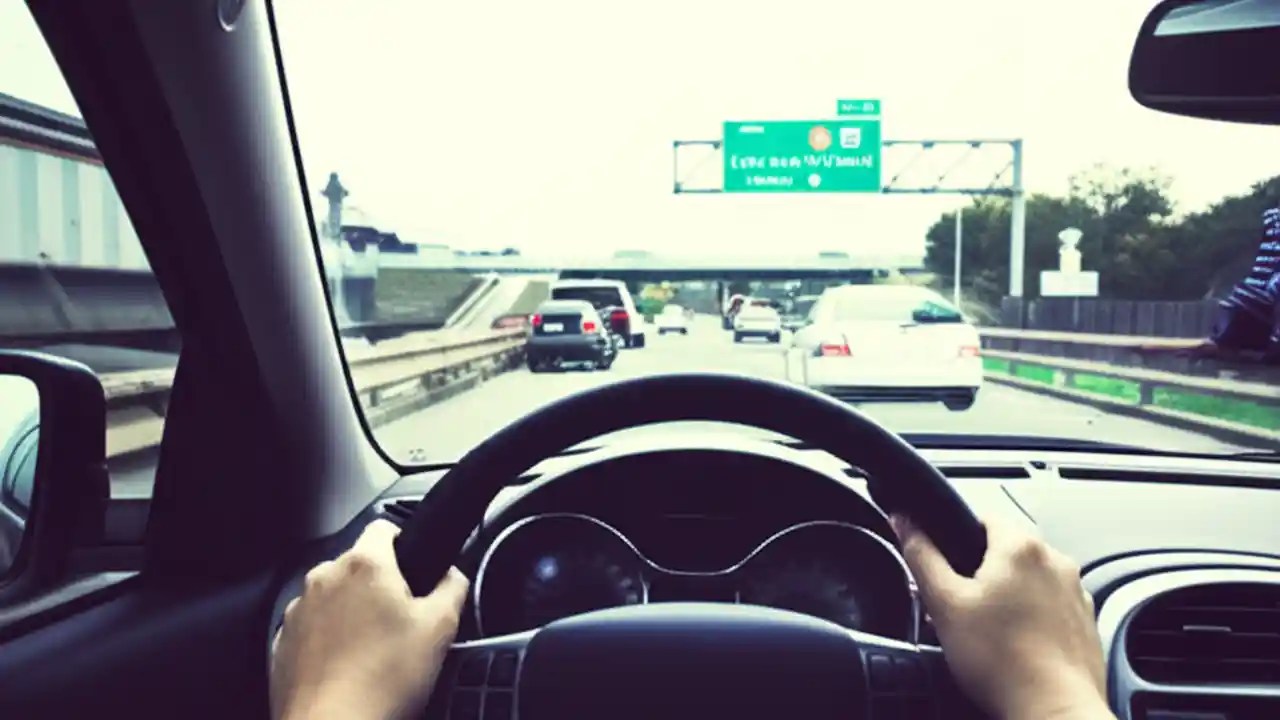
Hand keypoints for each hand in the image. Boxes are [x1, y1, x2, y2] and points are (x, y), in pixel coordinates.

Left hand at [270, 520, 468, 719]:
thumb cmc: (384, 680)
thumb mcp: (440, 628)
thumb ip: (453, 587)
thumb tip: (451, 575)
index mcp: (365, 564)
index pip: (385, 526)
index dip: (406, 543)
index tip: (416, 569)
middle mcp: (324, 578)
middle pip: (359, 565)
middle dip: (380, 586)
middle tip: (402, 623)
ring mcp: (298, 610)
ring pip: (334, 597)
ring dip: (352, 613)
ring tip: (374, 652)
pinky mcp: (282, 643)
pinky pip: (313, 629)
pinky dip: (329, 640)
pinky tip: (348, 668)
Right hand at [890, 514, 1112, 719]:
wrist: (1053, 711)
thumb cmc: (1003, 663)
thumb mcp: (944, 604)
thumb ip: (921, 555)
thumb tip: (905, 522)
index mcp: (1020, 546)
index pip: (981, 518)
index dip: (955, 539)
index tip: (943, 566)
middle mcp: (1056, 561)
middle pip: (1005, 551)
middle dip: (980, 572)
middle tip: (959, 607)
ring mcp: (1076, 593)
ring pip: (1029, 580)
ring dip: (1008, 595)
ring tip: (987, 632)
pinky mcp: (1085, 622)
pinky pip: (1050, 607)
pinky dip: (1032, 619)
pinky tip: (1014, 646)